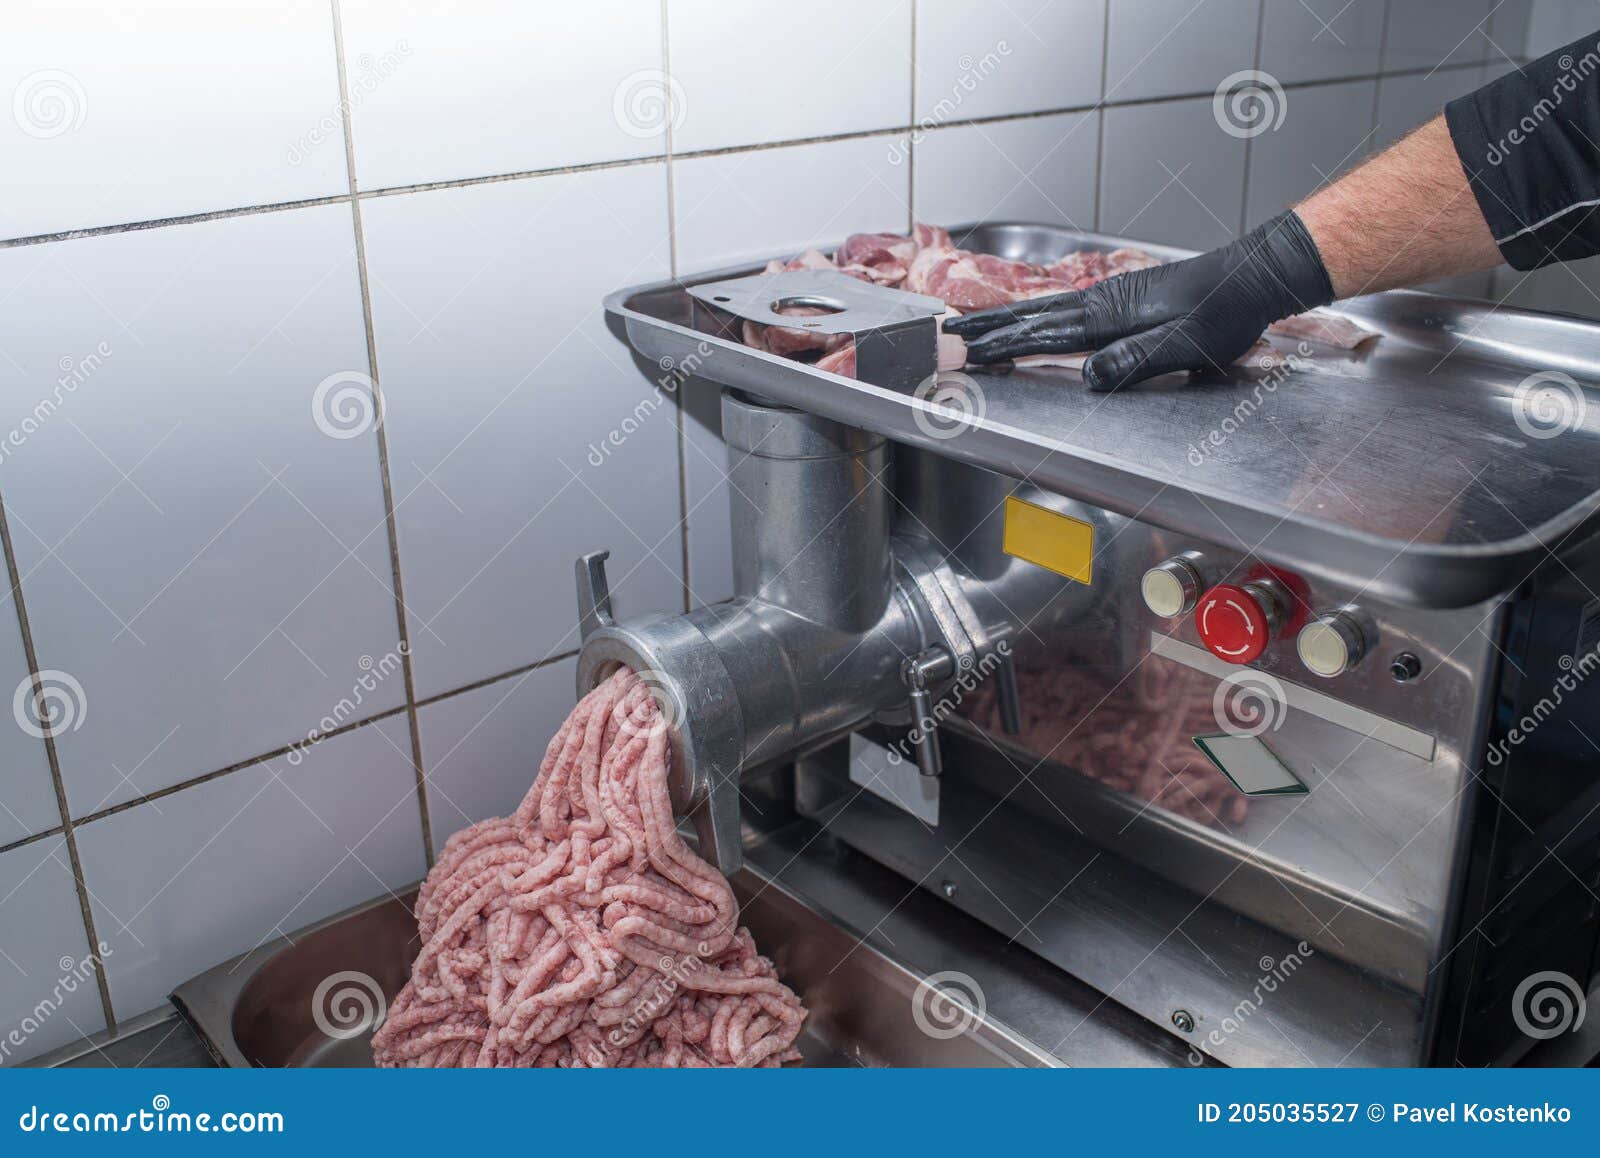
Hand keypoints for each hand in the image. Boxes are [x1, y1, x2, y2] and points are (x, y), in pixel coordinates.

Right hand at [944, 211, 1335, 391]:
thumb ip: (1133, 360)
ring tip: (976, 324)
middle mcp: (1101, 303)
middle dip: (989, 328)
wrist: (1252, 276)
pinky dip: (1036, 313)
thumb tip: (1086, 376)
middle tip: (949, 334)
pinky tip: (1033, 316)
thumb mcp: (1183, 346)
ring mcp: (1110, 297)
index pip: (1042, 336)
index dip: (1002, 346)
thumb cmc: (1223, 313)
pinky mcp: (1122, 297)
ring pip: (1045, 310)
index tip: (967, 352)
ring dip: (1006, 318)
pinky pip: (1064, 308)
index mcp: (1108, 317)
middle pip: (1032, 317)